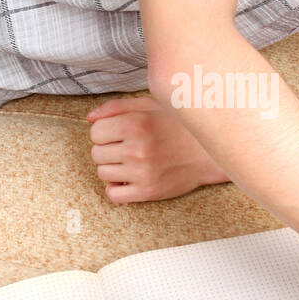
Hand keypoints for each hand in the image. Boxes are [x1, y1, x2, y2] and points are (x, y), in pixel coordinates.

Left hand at [86, 96, 229, 202]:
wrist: (208, 152)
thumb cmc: (178, 126)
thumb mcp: (151, 105)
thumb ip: (117, 107)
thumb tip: (90, 118)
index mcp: (136, 123)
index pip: (95, 132)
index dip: (104, 132)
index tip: (117, 133)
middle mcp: (137, 148)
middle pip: (96, 153)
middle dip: (107, 149)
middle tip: (126, 147)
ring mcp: (142, 172)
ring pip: (102, 173)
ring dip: (112, 167)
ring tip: (130, 161)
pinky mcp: (148, 191)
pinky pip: (113, 194)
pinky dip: (115, 187)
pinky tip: (127, 178)